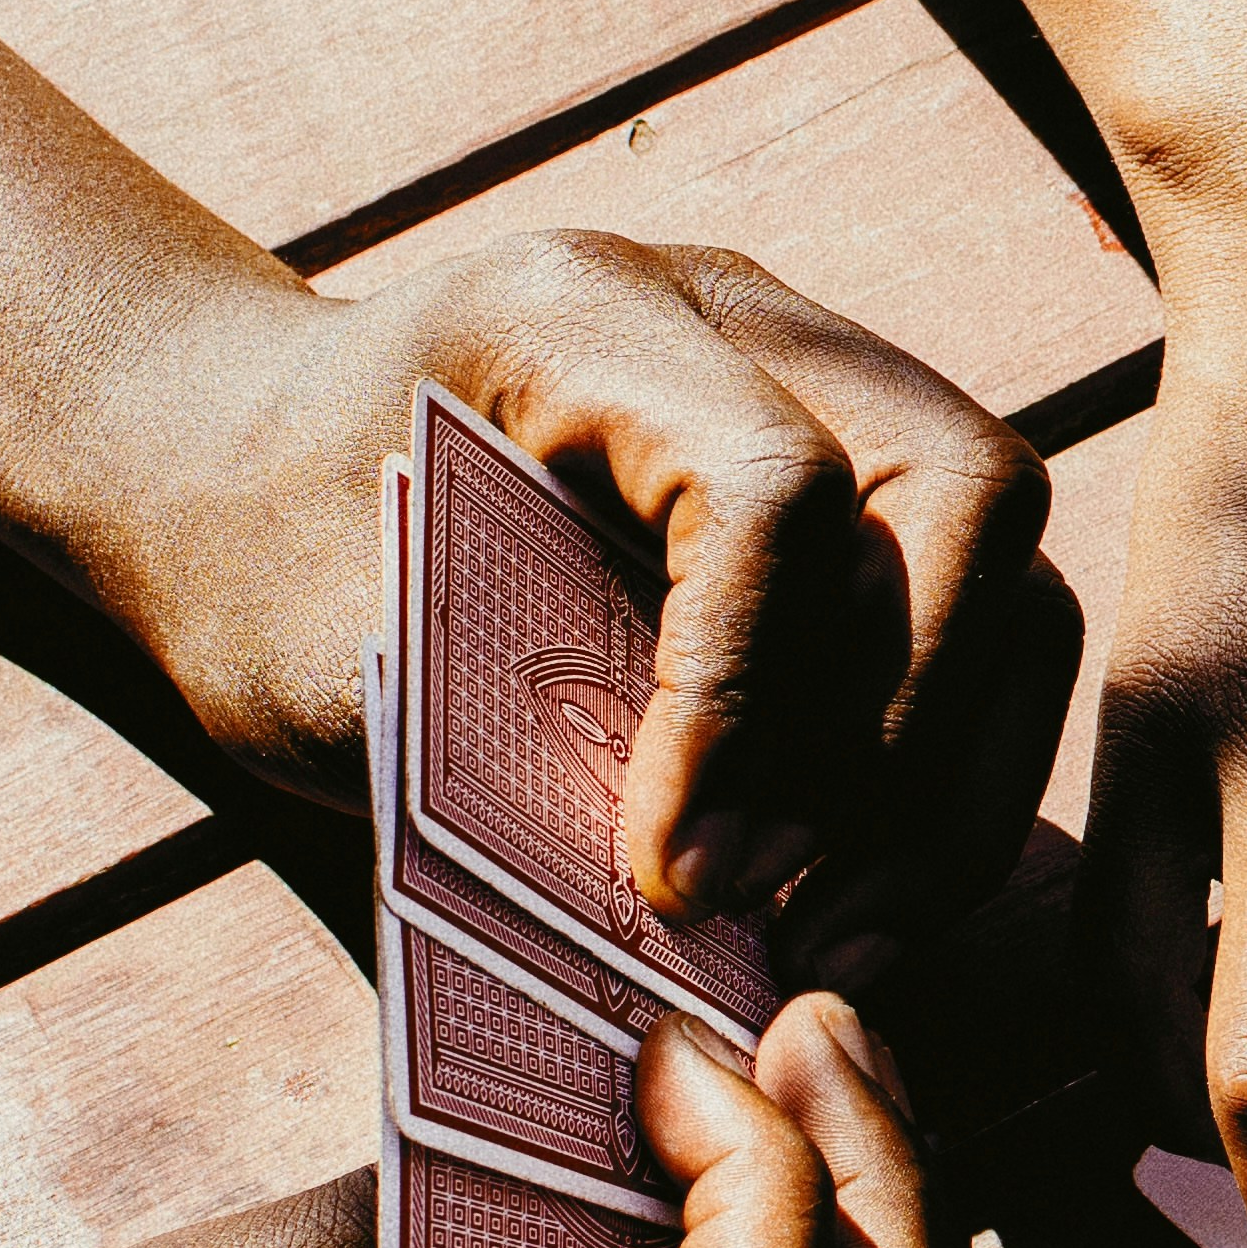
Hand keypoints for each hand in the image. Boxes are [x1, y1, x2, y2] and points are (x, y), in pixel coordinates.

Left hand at [88, 232, 1078, 969]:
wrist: (233, 474)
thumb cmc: (262, 567)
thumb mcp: (343, 652)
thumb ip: (519, 747)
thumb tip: (710, 916)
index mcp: (579, 312)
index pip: (773, 482)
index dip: (748, 695)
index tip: (668, 873)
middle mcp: (738, 307)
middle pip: (963, 491)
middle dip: (901, 734)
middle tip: (786, 914)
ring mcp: (822, 375)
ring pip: (1013, 565)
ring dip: (954, 775)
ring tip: (842, 940)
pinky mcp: (862, 473)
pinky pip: (987, 619)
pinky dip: (947, 772)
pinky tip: (857, 896)